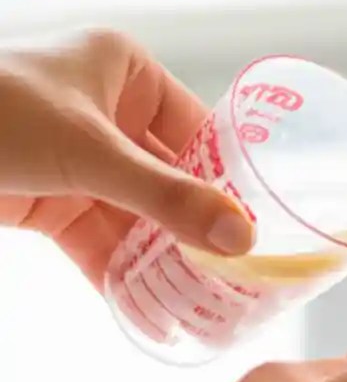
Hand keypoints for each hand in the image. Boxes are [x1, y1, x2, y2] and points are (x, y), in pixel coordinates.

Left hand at [0, 29, 254, 289]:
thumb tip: (241, 237)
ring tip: (201, 307)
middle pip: (171, 180)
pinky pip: (97, 240)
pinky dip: (119, 274)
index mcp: (125, 70)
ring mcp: (77, 158)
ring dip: (161, 261)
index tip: (264, 227)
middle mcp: (107, 110)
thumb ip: (167, 199)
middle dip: (197, 231)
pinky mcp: (47, 200)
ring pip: (136, 216)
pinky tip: (147, 311)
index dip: (231, 180)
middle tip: (239, 277)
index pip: (200, 129)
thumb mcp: (91, 154)